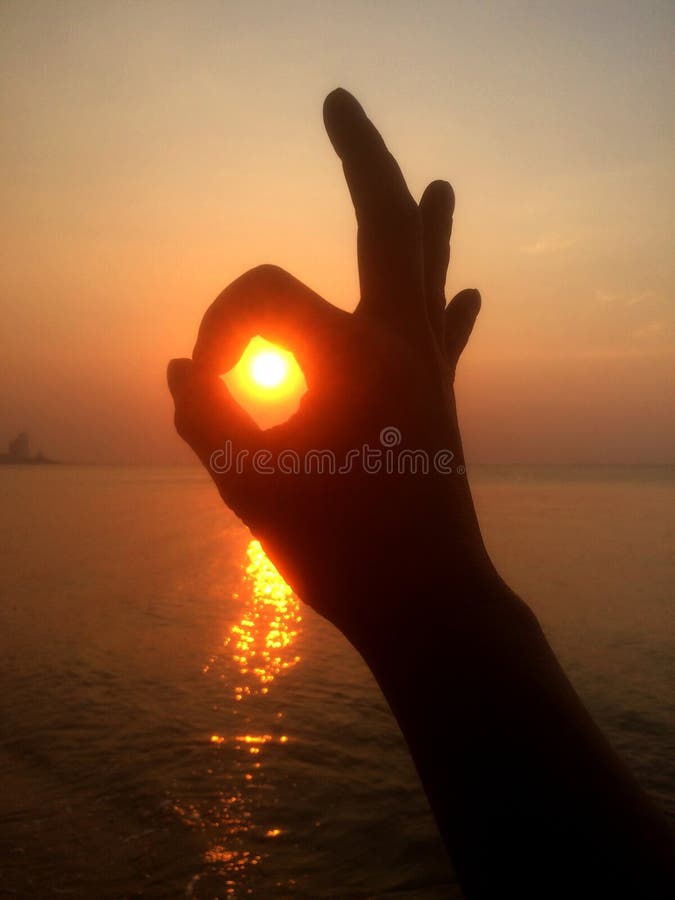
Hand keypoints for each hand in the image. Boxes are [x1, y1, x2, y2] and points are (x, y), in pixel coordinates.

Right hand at [168, 89, 488, 642]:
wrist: (429, 601)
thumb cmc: (340, 551)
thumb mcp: (249, 488)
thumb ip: (204, 419)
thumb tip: (175, 368)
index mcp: (347, 352)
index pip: (260, 295)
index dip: (219, 331)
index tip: (209, 388)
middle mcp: (398, 342)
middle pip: (381, 222)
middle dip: (359, 156)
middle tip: (339, 103)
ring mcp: (427, 369)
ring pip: (427, 273)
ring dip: (427, 223)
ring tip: (442, 183)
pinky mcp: (442, 404)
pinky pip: (448, 341)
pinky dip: (453, 310)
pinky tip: (472, 289)